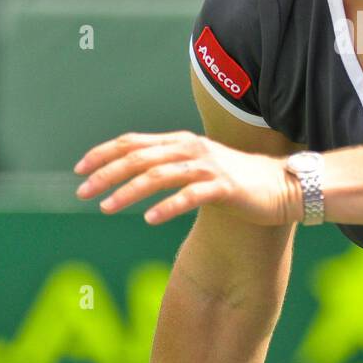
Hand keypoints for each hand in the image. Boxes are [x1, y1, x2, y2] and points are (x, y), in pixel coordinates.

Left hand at [73, 130, 302, 225]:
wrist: (282, 186)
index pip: (133, 142)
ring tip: (106, 207)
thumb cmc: (237, 180)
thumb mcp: (199, 166)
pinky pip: (191, 196)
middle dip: (107, 173)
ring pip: (160, 175)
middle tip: (82, 192)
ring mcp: (209, 167)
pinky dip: (168, 206)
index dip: (104, 153)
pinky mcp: (225, 187)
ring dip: (129, 191)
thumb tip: (136, 169)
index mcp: (181, 142)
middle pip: (140, 157)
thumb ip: (171, 164)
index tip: (79, 170)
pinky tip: (150, 220)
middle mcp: (192, 149)